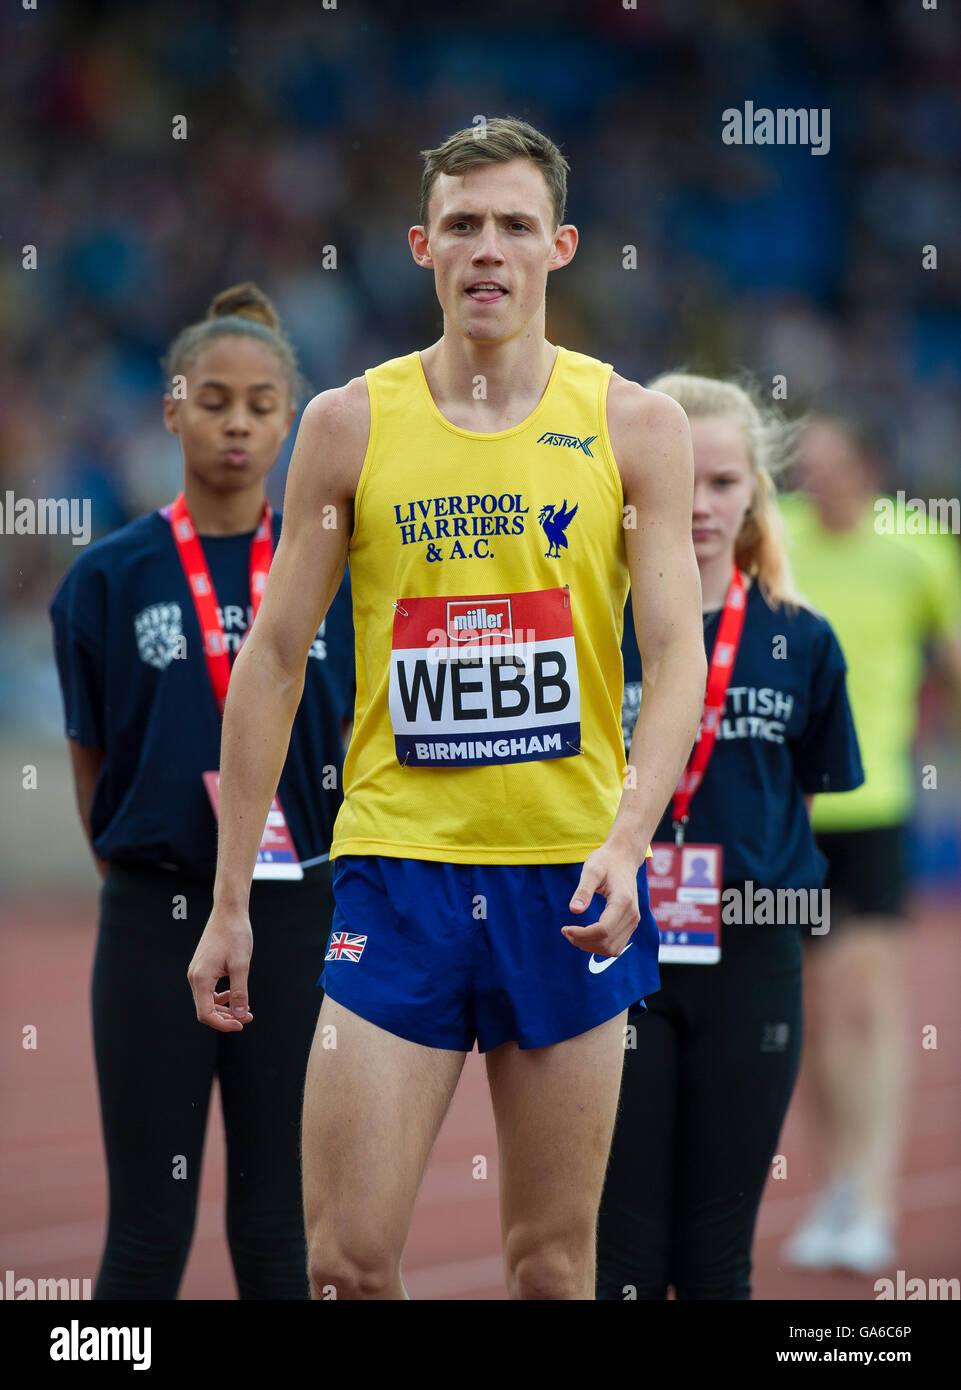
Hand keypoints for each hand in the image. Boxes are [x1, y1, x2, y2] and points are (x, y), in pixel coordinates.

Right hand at [188, 906, 253, 1030]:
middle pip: (205, 1009)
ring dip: (224, 1008)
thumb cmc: (235, 935)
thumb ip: (240, 992)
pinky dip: (221, 997)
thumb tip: (240, 1015)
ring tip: (244, 1009)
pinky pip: (208, 990)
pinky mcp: (202, 967)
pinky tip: (234, 994)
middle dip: (226, 1017)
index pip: (206, 1013)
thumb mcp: (241, 965)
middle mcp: (195, 977)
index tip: (242, 1024)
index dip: (223, 1024)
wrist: (228, 912)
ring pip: (207, 1001)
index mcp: (201, 978)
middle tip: (247, 1017)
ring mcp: (197, 972)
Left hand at [562, 841, 642, 957]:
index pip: (602, 930)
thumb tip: (574, 910)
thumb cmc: (606, 861)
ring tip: (574, 934)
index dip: (582, 935)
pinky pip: (616, 945)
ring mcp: (634, 921)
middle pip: (607, 942)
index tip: (565, 929)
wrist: (624, 858)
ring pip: (612, 949)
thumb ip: (583, 890)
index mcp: (623, 901)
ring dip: (591, 947)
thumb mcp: (591, 870)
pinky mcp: (631, 924)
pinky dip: (599, 946)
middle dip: (583, 942)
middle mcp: (632, 914)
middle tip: (566, 931)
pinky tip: (585, 935)